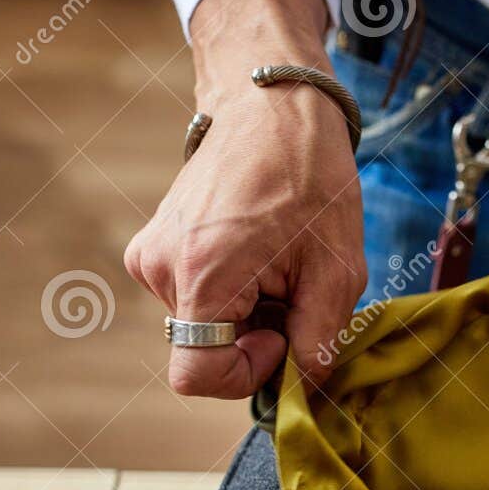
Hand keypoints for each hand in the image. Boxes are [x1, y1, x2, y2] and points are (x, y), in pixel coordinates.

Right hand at [124, 0, 365, 397]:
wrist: (270, 103)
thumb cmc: (309, 174)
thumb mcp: (338, 267)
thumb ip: (318, 338)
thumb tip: (302, 386)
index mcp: (200, 274)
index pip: (195, 375)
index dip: (246, 375)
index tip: (282, 337)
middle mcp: (159, 268)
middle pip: (205, 349)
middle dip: (255, 336)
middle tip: (295, 288)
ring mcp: (150, 256)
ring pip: (203, 324)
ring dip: (247, 312)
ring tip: (280, 260)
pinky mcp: (154, 246)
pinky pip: (196, 297)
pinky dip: (232, 291)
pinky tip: (259, 250)